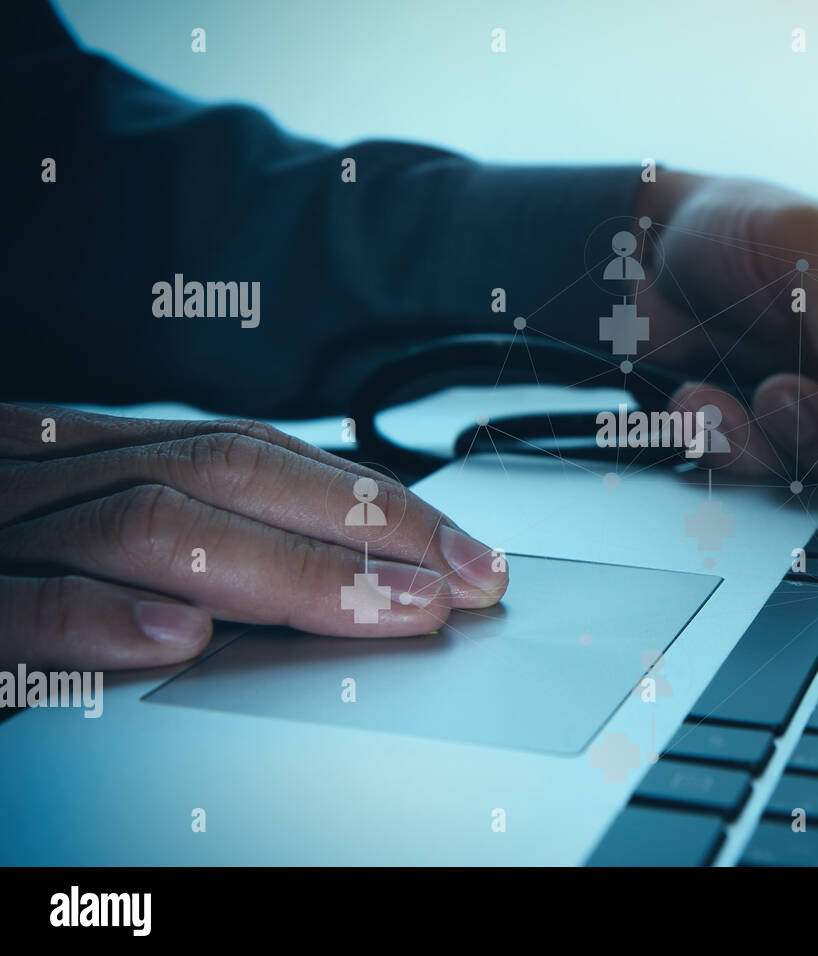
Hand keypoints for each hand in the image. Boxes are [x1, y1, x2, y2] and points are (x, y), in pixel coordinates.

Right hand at [0, 405, 506, 670]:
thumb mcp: (84, 539)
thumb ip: (190, 550)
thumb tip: (339, 584)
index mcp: (95, 454)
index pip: (259, 457)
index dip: (372, 502)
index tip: (467, 554)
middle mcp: (51, 472)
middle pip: (231, 475)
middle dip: (365, 530)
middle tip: (466, 581)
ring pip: (150, 524)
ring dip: (284, 572)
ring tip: (386, 609)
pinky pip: (14, 604)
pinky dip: (95, 621)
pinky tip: (178, 642)